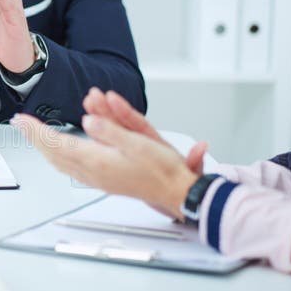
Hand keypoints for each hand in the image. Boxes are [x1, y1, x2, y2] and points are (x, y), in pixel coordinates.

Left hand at [12, 113, 197, 219]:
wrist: (175, 192)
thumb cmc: (162, 168)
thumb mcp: (139, 142)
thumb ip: (111, 129)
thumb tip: (88, 119)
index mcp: (97, 161)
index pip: (56, 143)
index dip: (36, 130)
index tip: (20, 119)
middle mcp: (91, 172)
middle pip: (51, 153)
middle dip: (33, 137)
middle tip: (19, 123)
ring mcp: (94, 178)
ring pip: (58, 162)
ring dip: (43, 147)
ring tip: (31, 134)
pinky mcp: (100, 180)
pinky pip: (68, 168)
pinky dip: (56, 156)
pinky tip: (55, 152)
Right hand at [82, 87, 207, 173]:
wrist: (180, 194)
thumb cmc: (183, 182)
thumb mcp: (190, 173)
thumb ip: (194, 160)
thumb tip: (202, 147)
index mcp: (157, 145)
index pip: (139, 125)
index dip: (125, 112)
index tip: (112, 100)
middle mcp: (144, 144)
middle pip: (123, 124)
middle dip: (107, 109)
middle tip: (93, 96)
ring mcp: (134, 149)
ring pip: (115, 131)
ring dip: (101, 116)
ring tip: (89, 102)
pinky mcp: (128, 156)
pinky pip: (112, 144)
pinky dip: (100, 135)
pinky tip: (88, 126)